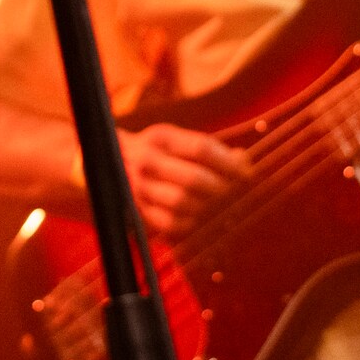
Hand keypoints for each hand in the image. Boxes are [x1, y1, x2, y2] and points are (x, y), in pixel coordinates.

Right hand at [113, 123, 250, 239]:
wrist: (111, 163)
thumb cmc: (160, 152)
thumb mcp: (179, 141)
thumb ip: (211, 150)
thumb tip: (244, 160)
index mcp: (162, 137)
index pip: (202, 148)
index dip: (229, 163)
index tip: (248, 174)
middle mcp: (147, 159)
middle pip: (193, 178)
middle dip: (220, 188)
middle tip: (233, 192)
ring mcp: (140, 186)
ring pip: (181, 202)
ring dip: (206, 206)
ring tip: (216, 205)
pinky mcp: (138, 210)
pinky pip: (170, 223)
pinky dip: (189, 222)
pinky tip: (197, 216)